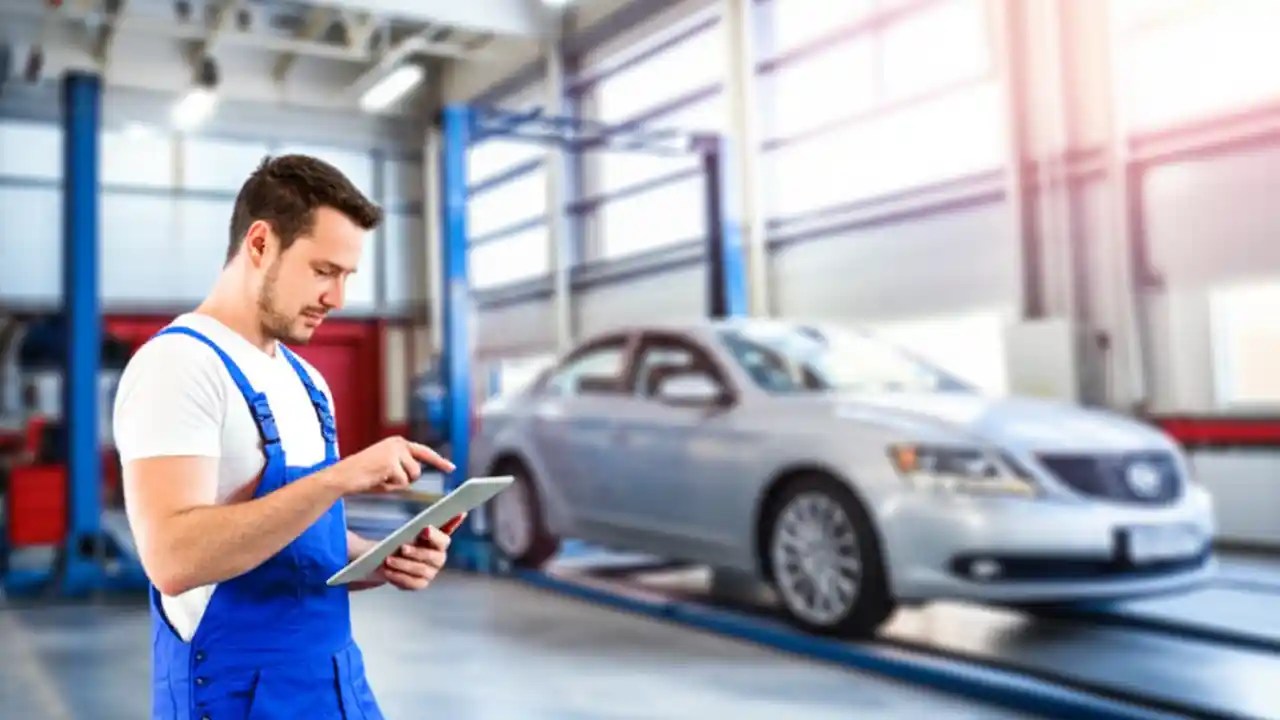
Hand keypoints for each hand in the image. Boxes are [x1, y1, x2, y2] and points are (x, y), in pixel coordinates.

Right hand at [326, 436, 453, 495]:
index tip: (451, 468)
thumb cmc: (362, 476)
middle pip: (417, 471)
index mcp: (398, 443)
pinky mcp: (391, 463)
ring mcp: (395, 453)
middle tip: (385, 479)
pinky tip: (376, 481)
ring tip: (379, 479)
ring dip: (397, 484)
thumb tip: (414, 477)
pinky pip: (401, 483)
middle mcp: (399, 444)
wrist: (342, 476)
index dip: (439, 461)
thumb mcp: (386, 468)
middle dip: (406, 479)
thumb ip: (401, 468)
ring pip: (411, 478)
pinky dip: (389, 487)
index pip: (423, 452)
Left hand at [375, 513, 466, 590]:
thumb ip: (422, 524)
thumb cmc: (400, 540)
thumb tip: (453, 515)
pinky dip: (398, 577)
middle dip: (417, 552)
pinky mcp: (420, 584)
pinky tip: (387, 571)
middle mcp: (439, 557)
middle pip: (434, 557)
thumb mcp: (408, 530)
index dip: (436, 535)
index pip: (444, 539)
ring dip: (403, 565)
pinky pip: (412, 583)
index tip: (425, 529)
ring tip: (388, 560)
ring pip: (421, 570)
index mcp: (439, 541)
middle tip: (402, 547)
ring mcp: (431, 572)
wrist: (383, 558)